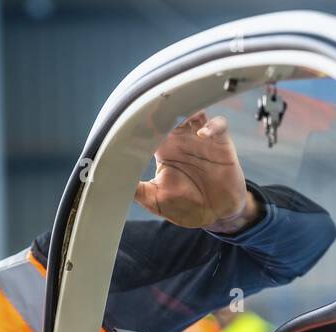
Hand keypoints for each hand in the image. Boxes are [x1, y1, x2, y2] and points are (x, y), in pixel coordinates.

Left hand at [133, 111, 260, 232]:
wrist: (216, 215)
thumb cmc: (186, 206)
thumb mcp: (157, 201)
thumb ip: (138, 191)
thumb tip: (114, 182)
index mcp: (164, 150)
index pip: (151, 129)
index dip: (144, 124)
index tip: (135, 124)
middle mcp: (182, 140)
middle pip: (172, 115)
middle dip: (164, 111)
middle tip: (155, 112)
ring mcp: (202, 140)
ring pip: (194, 113)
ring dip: (187, 112)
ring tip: (178, 118)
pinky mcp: (221, 143)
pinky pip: (218, 124)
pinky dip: (211, 125)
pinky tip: (201, 134)